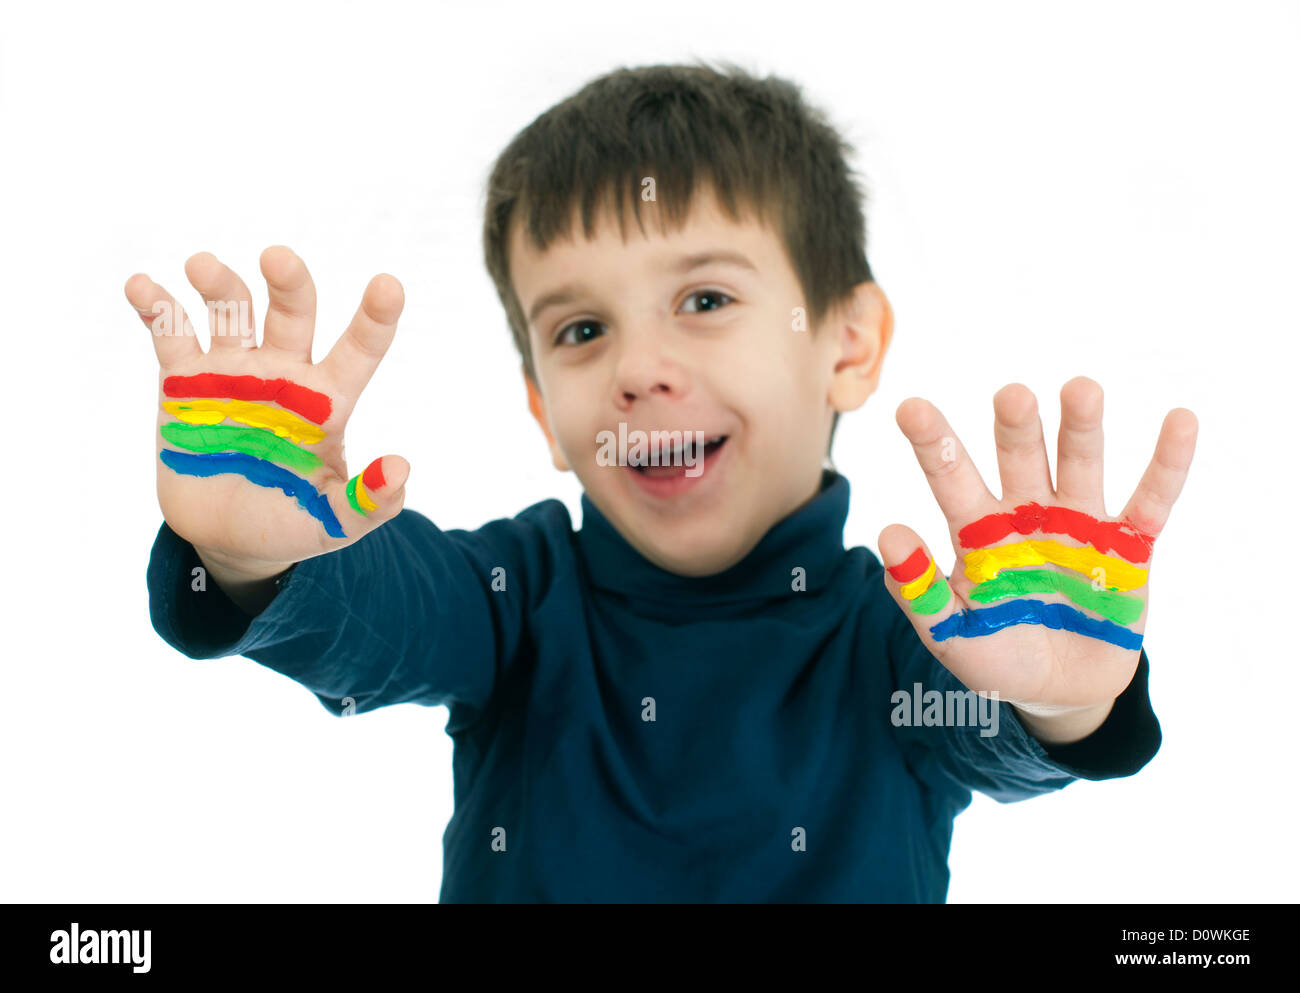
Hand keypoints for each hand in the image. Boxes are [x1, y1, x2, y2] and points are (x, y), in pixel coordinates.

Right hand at [126, 247, 409, 582]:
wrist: (229, 540)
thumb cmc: (293, 523)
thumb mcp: (335, 522)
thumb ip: (369, 501)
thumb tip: (401, 468)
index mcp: (327, 401)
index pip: (360, 350)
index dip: (375, 318)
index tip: (389, 284)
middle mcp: (284, 374)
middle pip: (292, 313)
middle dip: (288, 283)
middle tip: (278, 258)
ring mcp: (233, 371)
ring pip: (231, 310)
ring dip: (219, 283)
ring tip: (202, 266)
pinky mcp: (183, 382)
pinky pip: (170, 333)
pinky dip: (156, 306)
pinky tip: (141, 286)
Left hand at [879, 377, 1196, 741]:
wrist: (1057, 691)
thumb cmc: (995, 654)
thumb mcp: (952, 633)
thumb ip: (919, 591)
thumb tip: (886, 534)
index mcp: (977, 529)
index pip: (951, 477)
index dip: (934, 444)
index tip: (911, 407)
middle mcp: (1027, 513)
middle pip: (1019, 458)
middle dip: (1017, 428)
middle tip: (1011, 397)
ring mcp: (1080, 524)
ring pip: (1080, 465)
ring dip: (1080, 429)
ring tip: (1080, 389)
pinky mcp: (1130, 548)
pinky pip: (1151, 501)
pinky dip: (1167, 464)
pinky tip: (1180, 420)